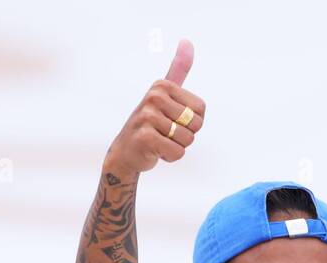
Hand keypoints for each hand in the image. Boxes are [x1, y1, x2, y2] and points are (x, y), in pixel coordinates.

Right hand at [105, 38, 205, 175]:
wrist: (125, 152)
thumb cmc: (150, 123)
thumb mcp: (164, 94)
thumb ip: (177, 70)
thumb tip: (187, 41)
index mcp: (162, 86)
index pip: (200, 109)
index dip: (192, 122)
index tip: (173, 120)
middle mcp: (154, 97)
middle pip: (196, 124)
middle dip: (185, 135)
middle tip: (165, 133)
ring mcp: (148, 116)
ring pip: (187, 140)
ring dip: (177, 146)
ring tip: (159, 141)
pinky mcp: (146, 137)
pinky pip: (177, 152)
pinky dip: (170, 157)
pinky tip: (155, 151)